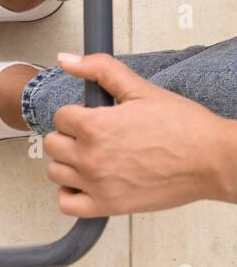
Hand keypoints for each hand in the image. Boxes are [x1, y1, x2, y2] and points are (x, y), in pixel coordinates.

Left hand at [44, 53, 236, 216]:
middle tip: (95, 137)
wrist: (214, 160)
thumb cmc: (185, 127)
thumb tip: (67, 60)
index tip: (95, 118)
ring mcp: (98, 184)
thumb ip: (101, 70)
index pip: (60, 116)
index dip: (78, 114)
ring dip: (68, 164)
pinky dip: (70, 195)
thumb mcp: (141, 89)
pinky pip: (67, 205)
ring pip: (55, 173)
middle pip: (53, 144)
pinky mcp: (108, 206)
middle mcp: (91, 157)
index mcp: (95, 126)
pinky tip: (85, 184)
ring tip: (92, 158)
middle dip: (70, 137)